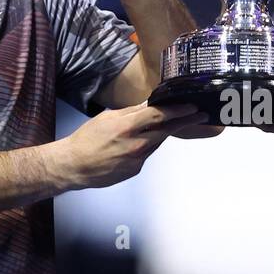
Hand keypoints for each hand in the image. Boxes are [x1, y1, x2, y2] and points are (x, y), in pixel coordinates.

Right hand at [56, 102, 206, 189]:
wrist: (73, 165)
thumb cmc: (86, 139)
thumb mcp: (108, 117)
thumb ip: (131, 112)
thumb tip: (149, 104)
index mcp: (127, 127)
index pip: (160, 116)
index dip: (179, 110)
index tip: (193, 107)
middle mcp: (135, 144)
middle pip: (166, 130)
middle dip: (185, 121)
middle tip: (200, 115)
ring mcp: (136, 159)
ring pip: (157, 142)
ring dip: (164, 133)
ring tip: (173, 124)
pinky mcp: (135, 170)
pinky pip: (146, 154)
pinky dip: (146, 146)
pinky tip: (137, 143)